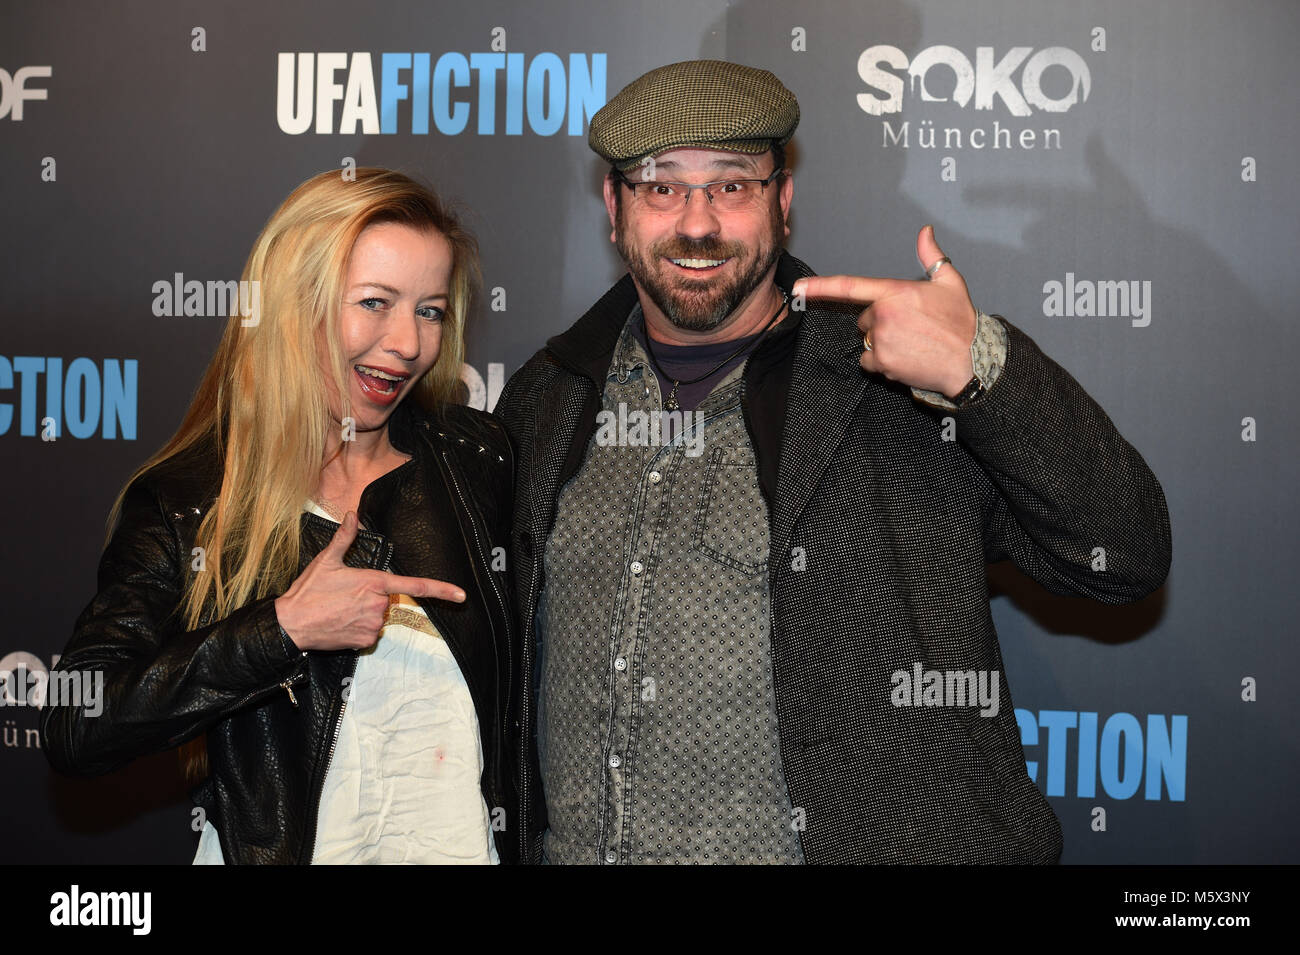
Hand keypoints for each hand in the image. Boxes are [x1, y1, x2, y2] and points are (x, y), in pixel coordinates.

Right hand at [274, 511, 465, 651]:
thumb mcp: (327, 560)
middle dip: (372, 596)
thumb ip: (345, 538)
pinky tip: (342, 622)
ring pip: (379, 616)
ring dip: (365, 613)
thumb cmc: (309, 591)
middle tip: (346, 595)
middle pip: (388, 599)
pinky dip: (359, 628)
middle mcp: (378, 604)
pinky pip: (371, 632)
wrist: (291, 625)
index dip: (441, 590)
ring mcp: (373, 624)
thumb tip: (353, 516)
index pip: (415, 586)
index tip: (461, 595)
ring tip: (340, 609)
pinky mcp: (365, 640)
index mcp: (374, 582)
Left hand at [792, 225, 977, 397]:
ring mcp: (881, 340)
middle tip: (910, 326)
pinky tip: (905, 358)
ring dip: (882, 342)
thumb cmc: (962, 322)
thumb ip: (931, 256)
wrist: (971, 361)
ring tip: (912, 343)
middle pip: (865, 318)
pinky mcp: (882, 362)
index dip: (820, 287)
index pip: (850, 286)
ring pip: (867, 340)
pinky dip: (882, 362)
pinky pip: (868, 361)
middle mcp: (884, 315)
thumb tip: (925, 232)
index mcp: (895, 292)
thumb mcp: (949, 282)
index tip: (797, 288)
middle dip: (880, 322)